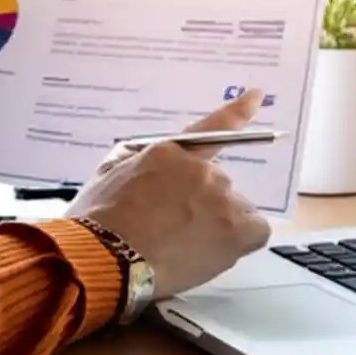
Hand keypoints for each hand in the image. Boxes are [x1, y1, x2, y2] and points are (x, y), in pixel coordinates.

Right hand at [66, 90, 271, 298]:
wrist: (105, 258)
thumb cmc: (97, 224)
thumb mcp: (108, 176)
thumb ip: (138, 163)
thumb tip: (152, 169)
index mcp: (169, 153)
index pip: (211, 130)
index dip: (236, 112)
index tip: (258, 96)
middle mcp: (201, 170)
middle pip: (214, 187)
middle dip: (199, 206)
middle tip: (169, 232)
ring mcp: (222, 197)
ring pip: (232, 211)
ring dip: (216, 226)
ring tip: (181, 248)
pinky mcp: (238, 229)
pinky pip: (255, 231)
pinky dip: (239, 241)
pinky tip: (210, 252)